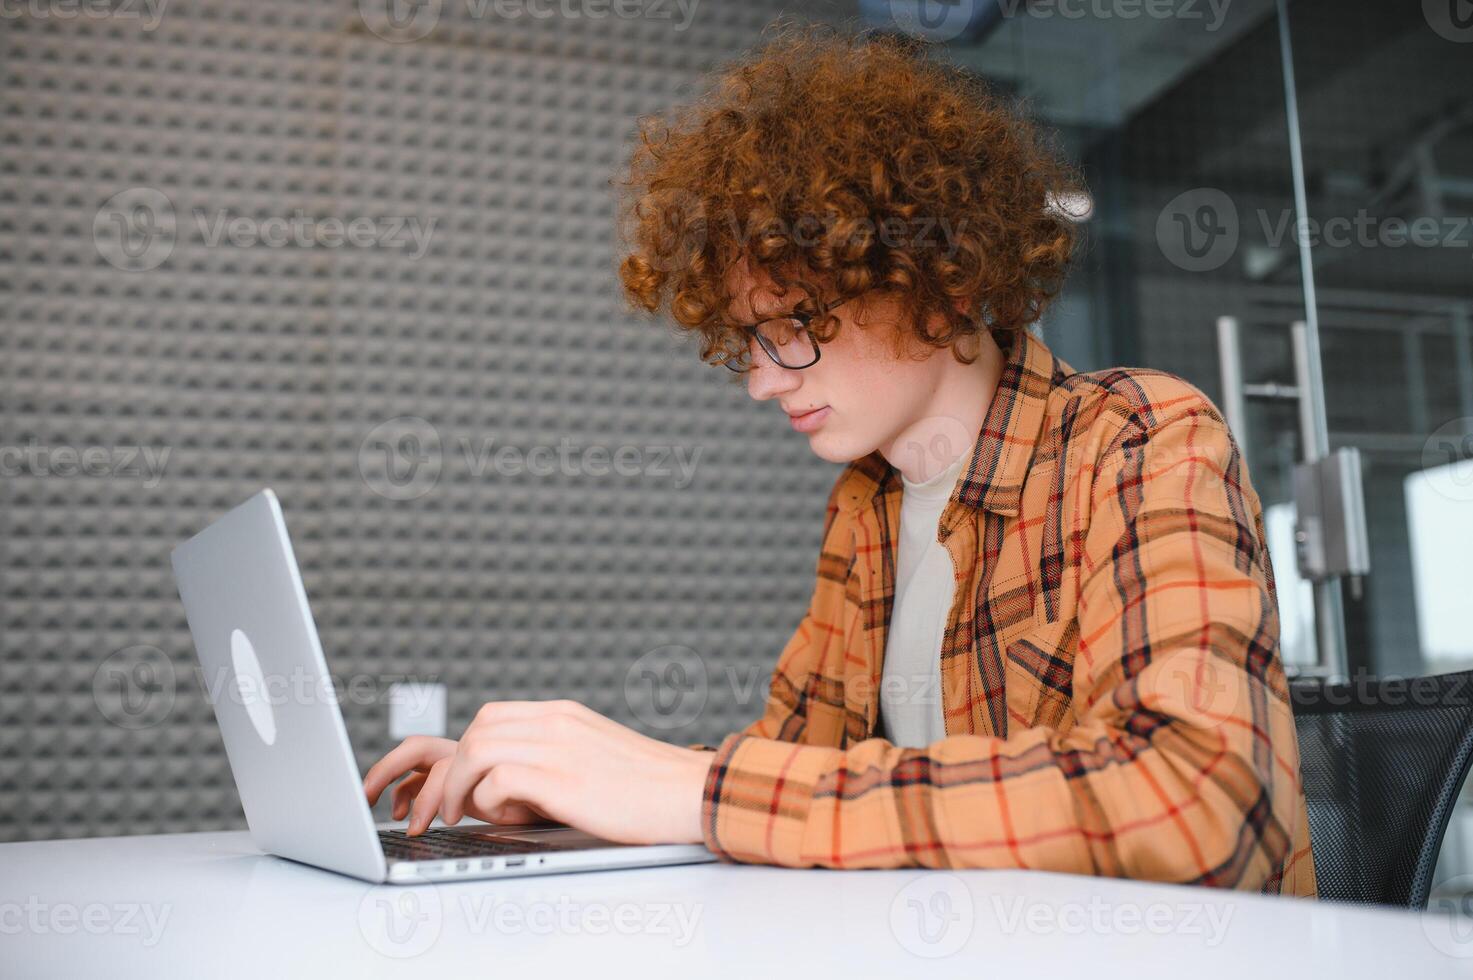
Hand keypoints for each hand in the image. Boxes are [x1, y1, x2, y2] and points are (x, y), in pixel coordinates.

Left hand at [370, 700, 716, 845]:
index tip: (460, 784)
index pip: (491, 715)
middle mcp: (557, 723)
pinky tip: (501, 820)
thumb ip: (557, 754)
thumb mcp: (596, 752)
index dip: (464, 750)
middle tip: (447, 807)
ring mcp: (560, 748)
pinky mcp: (564, 780)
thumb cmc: (648, 786)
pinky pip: (499, 779)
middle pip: (476, 729)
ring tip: (461, 815)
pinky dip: (487, 801)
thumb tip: (516, 781)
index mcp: (564, 715)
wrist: (691, 793)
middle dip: (449, 770)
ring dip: (458, 787)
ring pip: (477, 749)